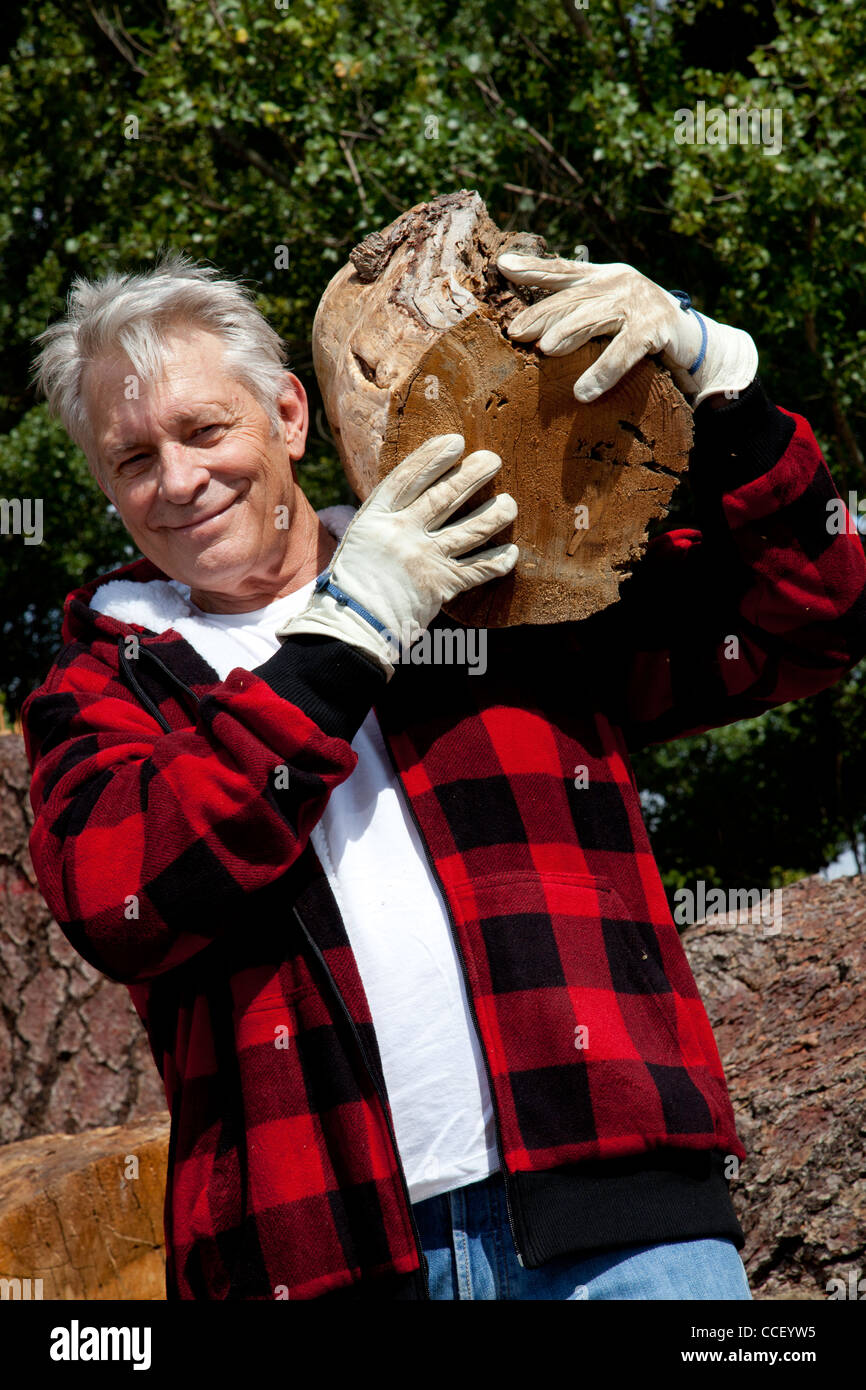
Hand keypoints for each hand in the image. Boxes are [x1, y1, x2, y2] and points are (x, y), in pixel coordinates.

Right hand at [276, 434, 518, 677]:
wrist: (354, 622)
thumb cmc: (356, 577)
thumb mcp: (361, 535)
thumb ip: (388, 514)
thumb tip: (415, 488)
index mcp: (377, 517)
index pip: (409, 477)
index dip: (434, 456)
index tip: (456, 441)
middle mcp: (403, 533)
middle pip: (445, 497)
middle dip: (473, 475)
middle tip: (492, 460)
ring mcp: (425, 558)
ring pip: (471, 530)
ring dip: (495, 514)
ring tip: (510, 503)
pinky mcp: (442, 584)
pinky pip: (479, 569)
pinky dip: (498, 560)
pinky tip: (511, 552)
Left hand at [495, 253, 757, 407]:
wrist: (695, 342)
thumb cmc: (643, 328)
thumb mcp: (608, 312)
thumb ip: (579, 310)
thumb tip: (536, 329)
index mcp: (603, 277)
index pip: (562, 271)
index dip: (533, 268)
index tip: (503, 266)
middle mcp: (619, 283)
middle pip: (572, 298)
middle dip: (542, 313)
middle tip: (515, 331)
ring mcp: (639, 303)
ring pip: (596, 319)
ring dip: (570, 333)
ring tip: (546, 350)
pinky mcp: (656, 329)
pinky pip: (624, 352)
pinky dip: (603, 372)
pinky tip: (583, 391)